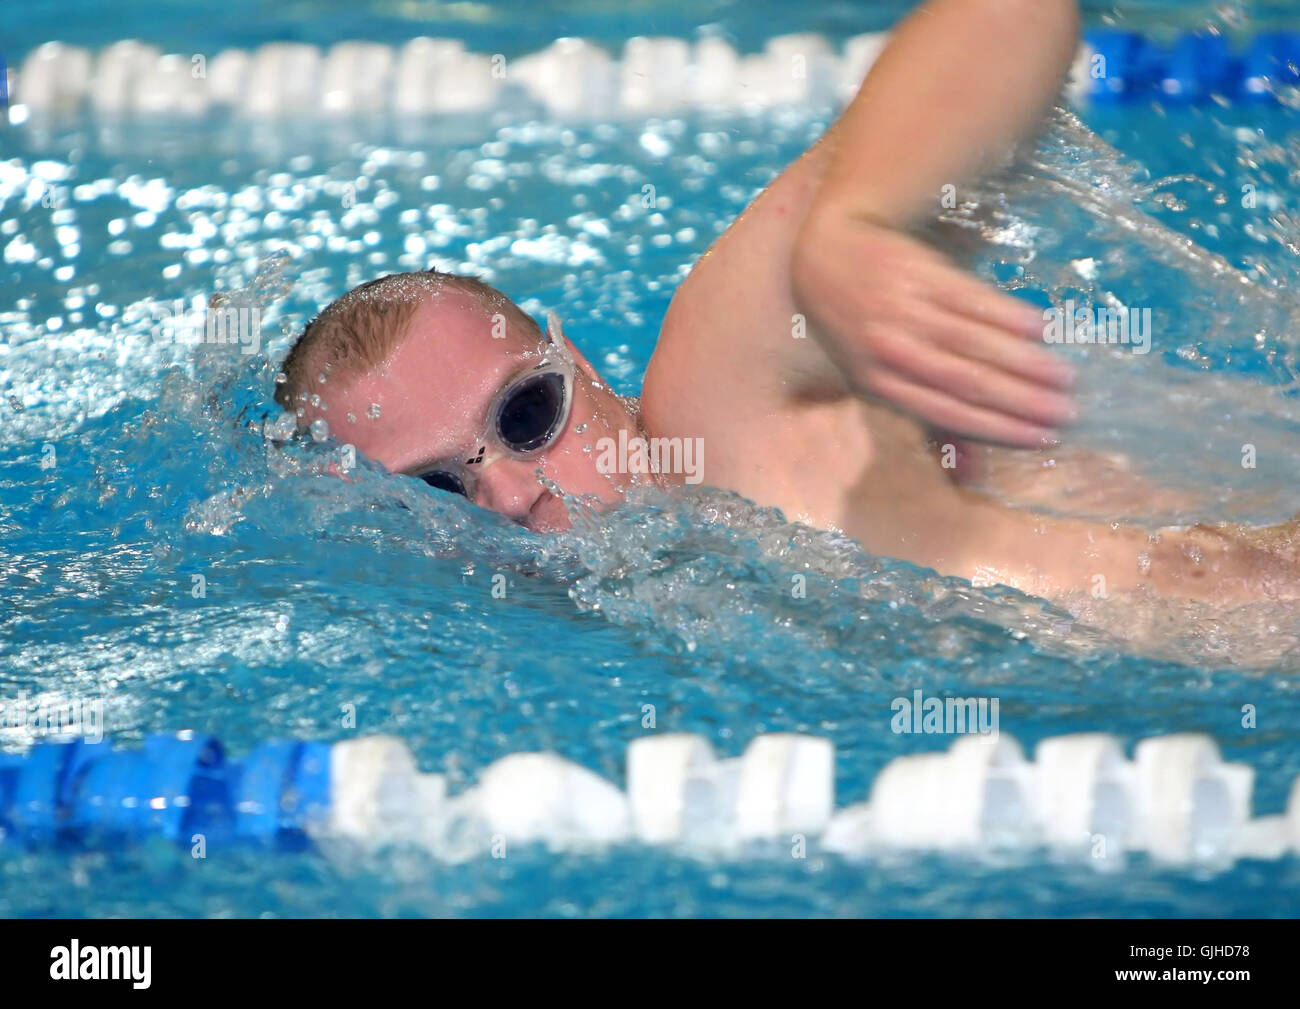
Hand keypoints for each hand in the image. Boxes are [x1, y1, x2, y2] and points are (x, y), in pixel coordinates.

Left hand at [790, 204, 1074, 447]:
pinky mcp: (917, 273)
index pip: (946, 413)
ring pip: (970, 342)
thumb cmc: (862, 333)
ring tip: (1063, 376)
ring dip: (1022, 361)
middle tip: (1065, 412)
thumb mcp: (879, 378)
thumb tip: (973, 473)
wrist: (824, 260)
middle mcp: (890, 351)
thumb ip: (928, 420)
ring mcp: (903, 310)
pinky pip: (969, 297)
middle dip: (1018, 400)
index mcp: (880, 386)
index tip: (1042, 438)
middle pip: (963, 381)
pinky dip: (1006, 314)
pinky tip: (1040, 329)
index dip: (996, 428)